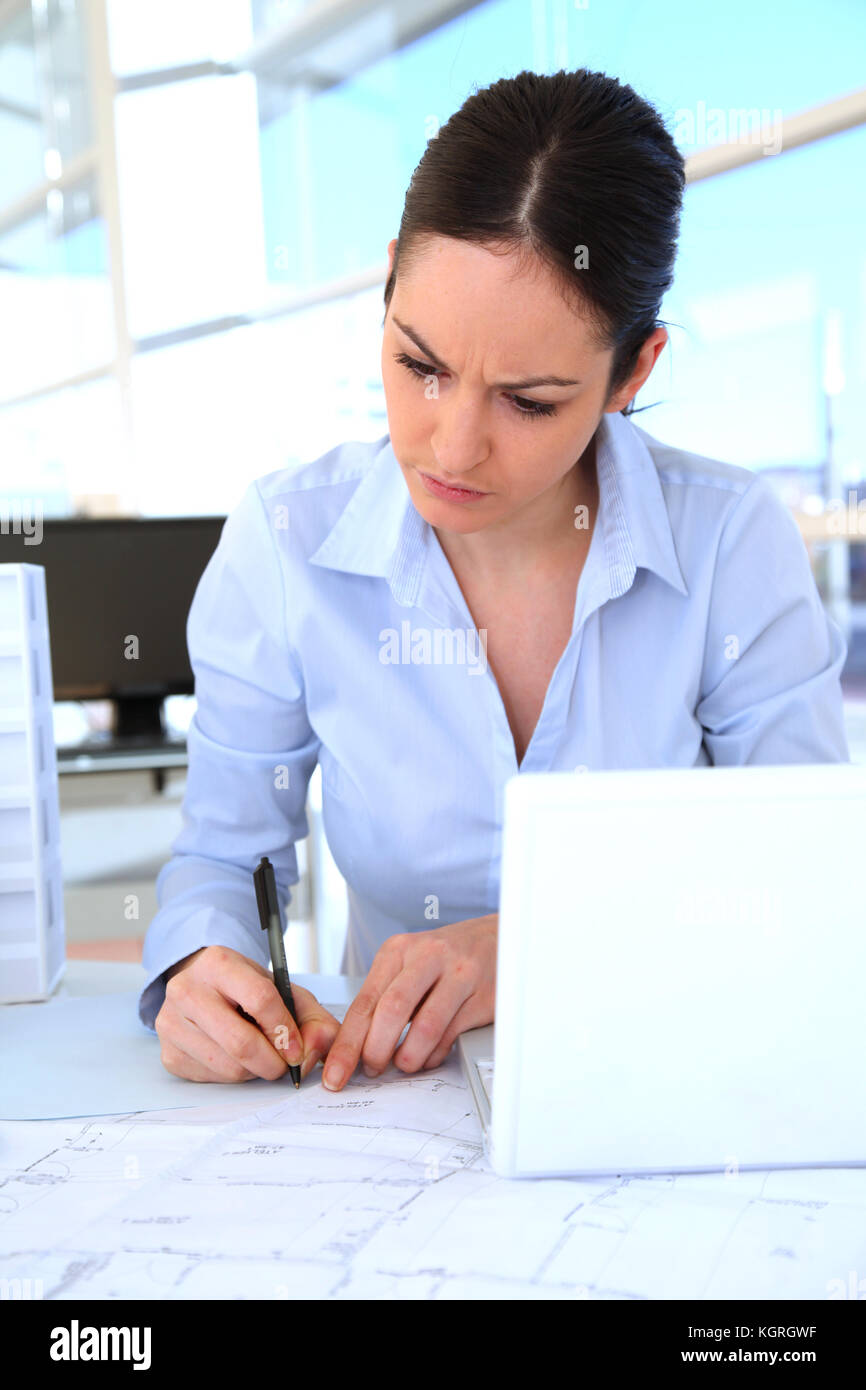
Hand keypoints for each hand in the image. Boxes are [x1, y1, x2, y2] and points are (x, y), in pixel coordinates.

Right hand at [156, 945, 339, 1082]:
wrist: (204, 987)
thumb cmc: (246, 989)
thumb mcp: (283, 990)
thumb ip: (312, 1018)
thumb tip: (313, 1053)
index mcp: (218, 963)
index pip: (260, 999)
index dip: (286, 1030)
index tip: (297, 1049)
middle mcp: (186, 989)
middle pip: (240, 1041)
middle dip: (272, 1061)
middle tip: (283, 1064)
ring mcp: (171, 1023)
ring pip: (227, 1066)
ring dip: (254, 1070)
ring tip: (260, 1055)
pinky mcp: (168, 1053)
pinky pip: (212, 1079)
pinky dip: (233, 1076)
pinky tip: (235, 1057)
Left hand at [321, 913, 496, 1091]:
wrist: (497, 939)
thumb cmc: (445, 958)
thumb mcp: (408, 964)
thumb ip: (384, 998)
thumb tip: (355, 1047)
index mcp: (398, 950)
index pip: (364, 1002)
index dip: (347, 1044)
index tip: (335, 1072)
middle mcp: (427, 956)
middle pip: (391, 1011)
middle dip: (375, 1051)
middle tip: (372, 1071)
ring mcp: (459, 974)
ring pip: (425, 1026)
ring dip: (408, 1057)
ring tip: (403, 1065)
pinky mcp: (483, 995)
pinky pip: (451, 1034)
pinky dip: (434, 1055)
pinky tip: (430, 1056)